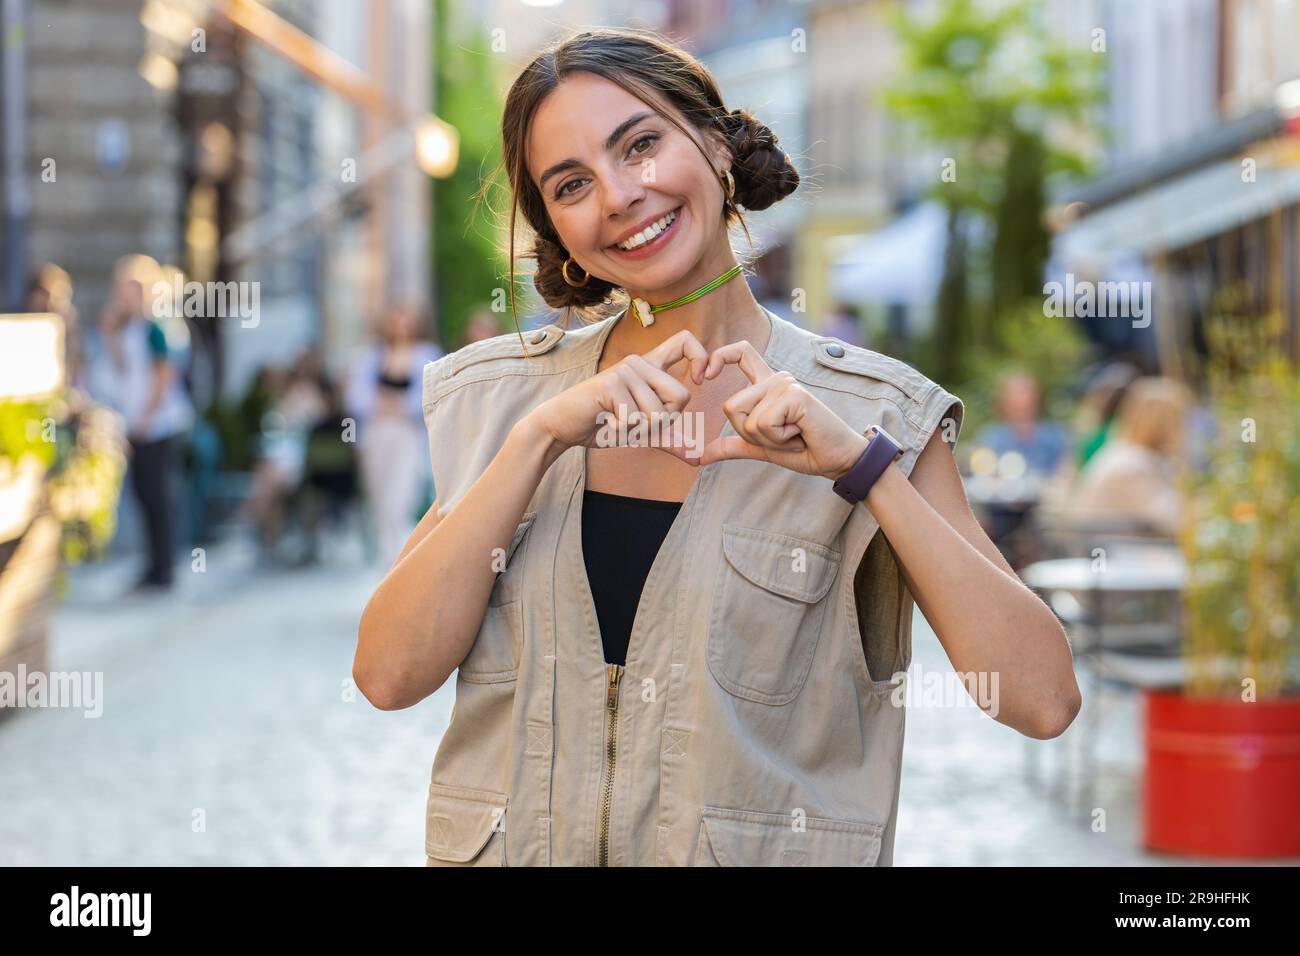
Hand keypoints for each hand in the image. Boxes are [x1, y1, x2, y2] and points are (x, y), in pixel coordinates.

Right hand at [525, 329, 710, 461]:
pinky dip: (621, 431)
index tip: (702, 380)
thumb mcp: (642, 432)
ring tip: (616, 421)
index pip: (685, 342)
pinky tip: (604, 421)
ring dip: (638, 430)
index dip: (701, 358)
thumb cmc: (602, 424)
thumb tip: (698, 458)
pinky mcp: (611, 383)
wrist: (561, 426)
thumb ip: (670, 439)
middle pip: (681, 397)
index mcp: (650, 366)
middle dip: (663, 423)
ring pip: (658, 414)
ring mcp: (624, 370)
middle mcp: (639, 362)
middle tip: (636, 422)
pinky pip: (635, 420)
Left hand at [695, 340, 871, 478]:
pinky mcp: (794, 394)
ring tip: (793, 434)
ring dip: (768, 439)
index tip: (704, 377)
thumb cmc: (804, 449)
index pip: (741, 353)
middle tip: (782, 435)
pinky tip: (800, 433)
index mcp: (767, 385)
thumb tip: (701, 455)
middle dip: (751, 434)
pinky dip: (779, 439)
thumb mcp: (761, 447)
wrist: (836, 460)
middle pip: (731, 407)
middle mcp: (776, 379)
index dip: (719, 357)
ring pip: (747, 419)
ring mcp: (785, 384)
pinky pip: (764, 424)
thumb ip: (733, 446)